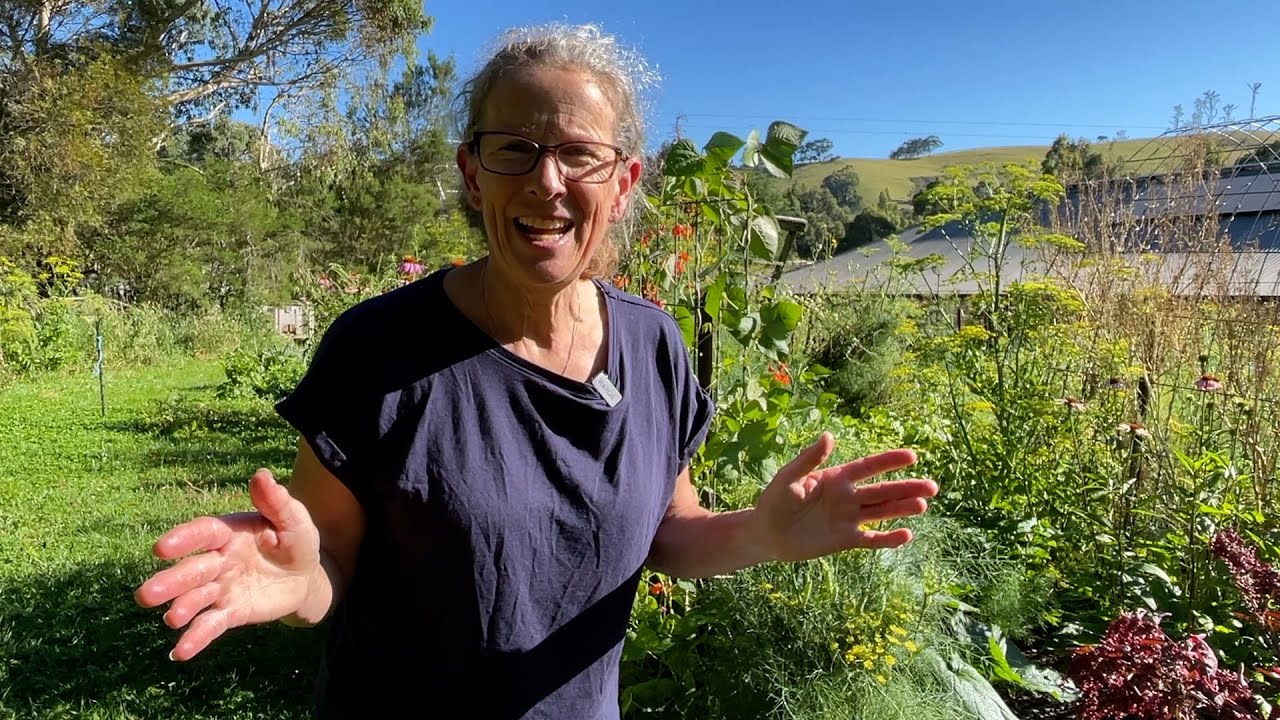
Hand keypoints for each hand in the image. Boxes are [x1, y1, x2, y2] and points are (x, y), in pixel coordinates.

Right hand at [134, 469, 321, 660]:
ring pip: (196, 599)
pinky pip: (211, 625)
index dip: (183, 540)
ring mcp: (222, 588)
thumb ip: (276, 502)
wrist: (306, 575)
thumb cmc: (296, 540)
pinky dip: (196, 639)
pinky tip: (180, 652)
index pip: (202, 534)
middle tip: (146, 595)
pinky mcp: (231, 612)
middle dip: (170, 583)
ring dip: (182, 609)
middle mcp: (218, 561)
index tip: (161, 549)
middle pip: (191, 571)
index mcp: (228, 533)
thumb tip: (262, 475)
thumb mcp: (294, 519)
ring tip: (171, 619)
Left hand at [752, 432, 937, 561]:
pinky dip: (888, 539)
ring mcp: (849, 519)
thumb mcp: (789, 478)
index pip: (868, 467)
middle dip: (907, 488)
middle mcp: (848, 497)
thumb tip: (830, 436)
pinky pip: (871, 539)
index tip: (912, 456)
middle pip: (883, 491)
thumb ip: (809, 460)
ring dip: (902, 509)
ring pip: (882, 512)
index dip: (889, 461)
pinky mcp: (846, 540)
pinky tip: (906, 535)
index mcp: (837, 478)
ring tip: (923, 506)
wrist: (766, 534)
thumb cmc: (774, 501)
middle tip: (932, 486)